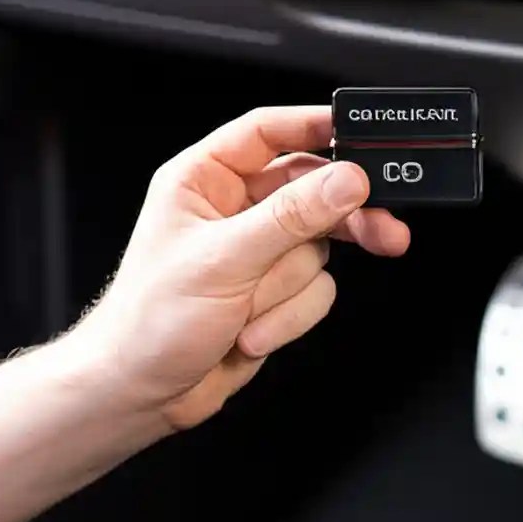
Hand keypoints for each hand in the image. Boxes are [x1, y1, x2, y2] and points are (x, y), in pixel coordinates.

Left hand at [67, 106, 409, 430]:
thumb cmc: (149, 322)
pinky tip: (250, 333)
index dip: (316, 125)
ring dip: (290, 289)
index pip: (268, 132)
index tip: (364, 133)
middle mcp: (234, 209)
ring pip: (318, 248)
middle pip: (313, 190)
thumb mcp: (224, 260)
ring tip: (250, 311)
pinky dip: (290, 317)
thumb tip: (348, 180)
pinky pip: (316, 290)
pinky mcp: (275, 292)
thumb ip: (292, 217)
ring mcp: (258, 252)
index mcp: (204, 180)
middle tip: (383, 230)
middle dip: (341, 219)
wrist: (139, 396)